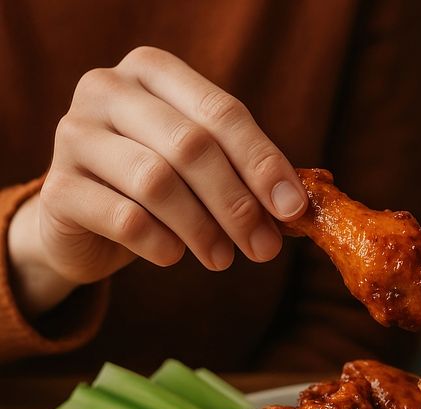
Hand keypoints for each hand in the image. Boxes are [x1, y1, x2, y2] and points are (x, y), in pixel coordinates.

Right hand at [7, 46, 307, 317]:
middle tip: (264, 248)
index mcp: (153, 71)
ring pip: (157, 182)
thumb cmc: (157, 185)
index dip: (263, 163)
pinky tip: (174, 255)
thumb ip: (245, 173)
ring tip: (223, 259)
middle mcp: (107, 89)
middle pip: (192, 146)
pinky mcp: (57, 188)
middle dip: (237, 204)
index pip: (222, 112)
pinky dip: (161, 242)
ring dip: (203, 229)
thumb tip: (298, 206)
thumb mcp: (202, 166)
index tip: (293, 209)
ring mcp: (74, 134)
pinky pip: (124, 218)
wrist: (82, 219)